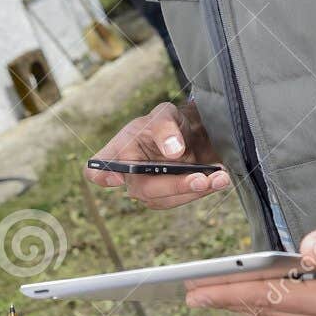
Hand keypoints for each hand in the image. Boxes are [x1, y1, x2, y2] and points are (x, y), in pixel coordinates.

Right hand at [84, 100, 231, 207]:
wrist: (190, 135)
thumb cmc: (167, 123)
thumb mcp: (165, 115)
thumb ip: (166, 128)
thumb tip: (173, 152)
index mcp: (118, 152)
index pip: (95, 170)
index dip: (102, 176)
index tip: (116, 176)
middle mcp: (129, 176)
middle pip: (143, 190)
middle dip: (174, 186)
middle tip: (200, 179)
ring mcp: (149, 190)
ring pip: (167, 199)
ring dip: (195, 191)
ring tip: (220, 177)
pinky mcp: (169, 197)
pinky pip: (183, 199)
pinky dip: (204, 190)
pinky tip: (220, 179)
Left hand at [185, 209, 315, 315]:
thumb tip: (306, 248)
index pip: (268, 296)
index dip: (229, 291)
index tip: (198, 290)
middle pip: (265, 312)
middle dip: (226, 302)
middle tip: (190, 295)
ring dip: (242, 309)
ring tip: (210, 298)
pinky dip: (264, 313)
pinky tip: (247, 305)